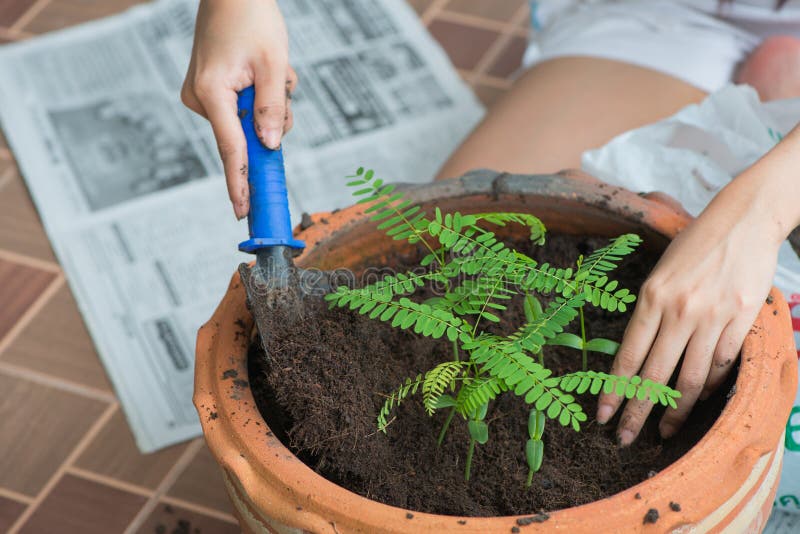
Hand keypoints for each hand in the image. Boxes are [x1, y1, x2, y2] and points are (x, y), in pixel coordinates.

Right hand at [181, 0, 295, 218]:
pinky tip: (263, 71)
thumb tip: (269, 147)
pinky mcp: (210, 92)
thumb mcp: (274, 65)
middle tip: (283, 84)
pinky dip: (261, 97)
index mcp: (212, 93)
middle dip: (272, 120)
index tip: (243, 210)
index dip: (240, 182)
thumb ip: (273, 109)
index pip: (230, 149)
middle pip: (246, 136)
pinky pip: (244, 110)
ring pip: (249, 123)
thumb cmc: (253, 19)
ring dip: (271, 105)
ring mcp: (202, 96)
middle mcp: (200, 99)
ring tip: (272, 70)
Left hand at [596, 181, 782, 445]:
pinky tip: (698, 401)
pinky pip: (721, 365)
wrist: (743, 219)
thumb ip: (649, 312)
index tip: (602, 415)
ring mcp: (712, 317)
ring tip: (663, 432)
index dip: (613, 390)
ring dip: (674, 412)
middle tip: (624, 438)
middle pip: (655, 376)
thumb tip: (636, 356)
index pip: (627, 355)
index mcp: (651, 296)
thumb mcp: (659, 273)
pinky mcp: (741, 319)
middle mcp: (679, 310)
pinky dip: (708, 387)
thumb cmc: (694, 245)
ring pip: (690, 379)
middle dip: (636, 412)